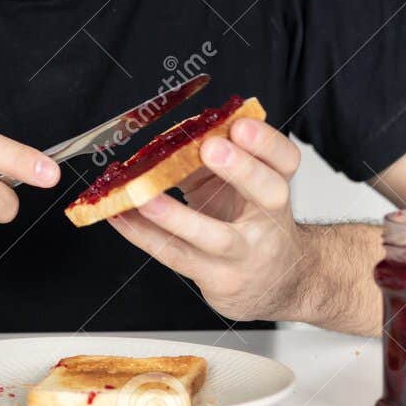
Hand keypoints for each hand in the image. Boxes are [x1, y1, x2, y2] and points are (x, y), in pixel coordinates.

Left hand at [108, 117, 306, 321]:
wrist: (275, 281)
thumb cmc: (250, 222)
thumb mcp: (239, 186)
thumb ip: (210, 161)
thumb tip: (167, 139)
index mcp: (276, 185)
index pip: (285, 160)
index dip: (266, 142)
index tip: (239, 125)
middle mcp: (269, 219)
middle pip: (269, 193)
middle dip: (241, 169)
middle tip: (210, 147)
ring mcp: (245, 253)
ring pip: (215, 236)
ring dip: (174, 215)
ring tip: (142, 196)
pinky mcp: (218, 279)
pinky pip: (177, 255)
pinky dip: (144, 234)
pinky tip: (120, 218)